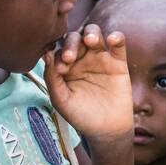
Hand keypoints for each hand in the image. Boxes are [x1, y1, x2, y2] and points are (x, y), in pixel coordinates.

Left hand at [44, 25, 132, 142]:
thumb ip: (52, 78)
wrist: (106, 131)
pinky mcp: (118, 63)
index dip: (58, 54)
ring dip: (91, 33)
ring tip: (91, 41)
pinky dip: (117, 37)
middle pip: (74, 37)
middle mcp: (81, 58)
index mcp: (65, 66)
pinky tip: (113, 39)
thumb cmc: (80, 116)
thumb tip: (47, 54)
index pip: (59, 50)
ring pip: (94, 34)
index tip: (61, 69)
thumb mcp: (61, 100)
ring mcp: (100, 59)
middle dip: (71, 43)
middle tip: (71, 58)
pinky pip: (118, 44)